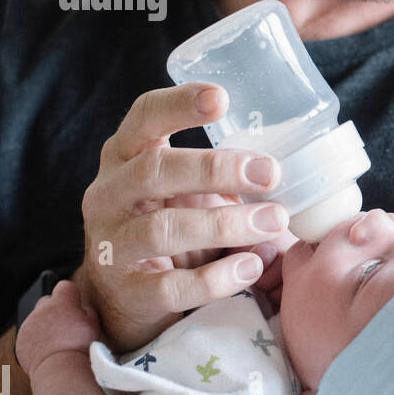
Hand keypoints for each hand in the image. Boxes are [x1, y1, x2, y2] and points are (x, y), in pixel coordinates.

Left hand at [15, 280, 101, 374]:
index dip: (71, 294)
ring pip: (37, 319)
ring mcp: (29, 324)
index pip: (65, 286)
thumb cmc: (80, 347)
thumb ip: (87, 311)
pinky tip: (47, 350)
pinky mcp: (20, 340)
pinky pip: (29, 335)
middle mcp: (42, 309)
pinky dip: (36, 340)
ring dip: (45, 325)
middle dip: (55, 309)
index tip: (76, 304)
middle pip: (47, 301)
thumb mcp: (94, 325)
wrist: (59, 369)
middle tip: (66, 324)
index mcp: (61, 302)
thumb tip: (82, 309)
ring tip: (57, 341)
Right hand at [76, 83, 290, 350]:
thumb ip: (222, 176)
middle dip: (216, 168)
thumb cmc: (171, 226)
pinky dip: (217, 278)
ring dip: (226, 224)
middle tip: (270, 172)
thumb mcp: (185, 190)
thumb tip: (285, 173)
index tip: (221, 98)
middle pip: (155, 171)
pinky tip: (250, 267)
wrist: (128, 297)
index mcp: (126, 157)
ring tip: (273, 222)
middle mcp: (109, 194)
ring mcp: (111, 244)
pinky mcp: (127, 292)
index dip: (178, 104)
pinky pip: (172, 286)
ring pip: (164, 228)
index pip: (144, 117)